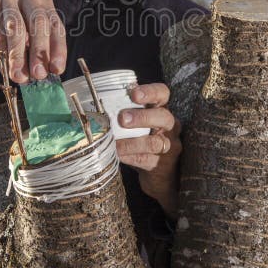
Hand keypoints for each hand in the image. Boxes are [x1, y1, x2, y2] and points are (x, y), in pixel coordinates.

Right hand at [0, 0, 65, 82]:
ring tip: (18, 74)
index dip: (58, 48)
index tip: (57, 69)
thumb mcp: (23, 43)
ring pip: (16, 26)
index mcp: (42, 1)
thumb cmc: (2, 31)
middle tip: (38, 74)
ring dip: (18, 54)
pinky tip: (3, 64)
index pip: (55, 25)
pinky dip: (0, 50)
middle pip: (39, 22)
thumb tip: (42, 74)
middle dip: (39, 52)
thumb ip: (33, 54)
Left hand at [116, 83, 180, 218]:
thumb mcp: (139, 124)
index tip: (134, 94)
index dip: (150, 92)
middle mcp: (170, 127)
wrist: (160, 175)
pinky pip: (146, 160)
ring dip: (132, 142)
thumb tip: (98, 100)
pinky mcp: (162, 166)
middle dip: (142, 117)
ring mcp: (169, 147)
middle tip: (122, 119)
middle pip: (164, 117)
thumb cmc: (143, 140)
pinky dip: (130, 157)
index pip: (162, 93)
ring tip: (115, 143)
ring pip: (155, 142)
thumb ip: (126, 111)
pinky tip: (118, 155)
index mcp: (162, 110)